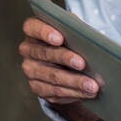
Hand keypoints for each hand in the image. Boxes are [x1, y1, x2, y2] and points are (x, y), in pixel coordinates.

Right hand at [19, 0, 101, 120]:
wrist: (67, 64)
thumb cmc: (71, 41)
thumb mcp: (73, 31)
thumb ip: (75, 27)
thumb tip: (86, 34)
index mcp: (34, 30)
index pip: (33, 27)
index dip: (45, 32)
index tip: (60, 38)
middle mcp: (28, 49)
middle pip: (44, 53)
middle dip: (65, 58)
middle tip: (83, 63)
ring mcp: (30, 70)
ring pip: (52, 76)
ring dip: (75, 82)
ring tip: (93, 85)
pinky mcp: (37, 87)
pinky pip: (55, 92)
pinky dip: (74, 93)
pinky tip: (88, 93)